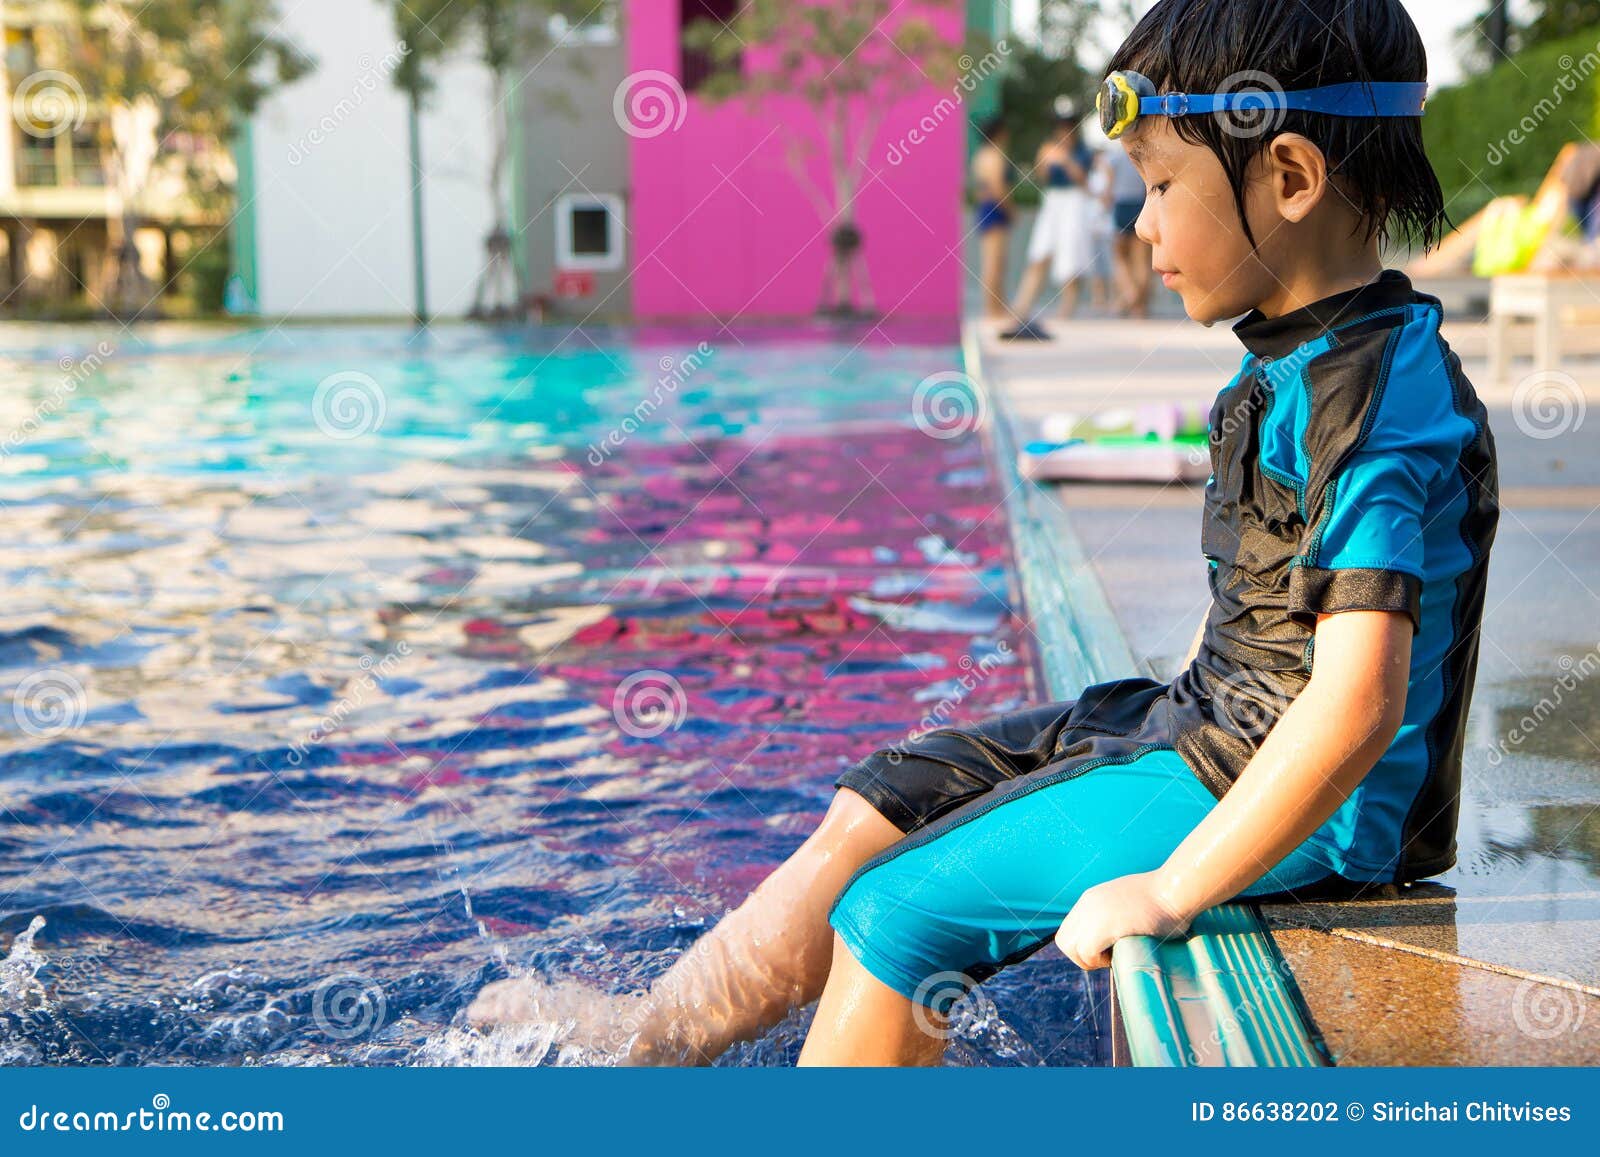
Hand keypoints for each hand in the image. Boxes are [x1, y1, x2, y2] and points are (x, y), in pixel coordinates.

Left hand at [1054, 871, 1193, 969]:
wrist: (1176, 889)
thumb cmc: (1165, 901)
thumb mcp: (1130, 904)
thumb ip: (1115, 916)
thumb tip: (1116, 937)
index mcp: (1092, 899)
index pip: (1070, 930)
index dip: (1084, 946)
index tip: (1107, 949)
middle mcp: (1087, 904)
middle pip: (1064, 941)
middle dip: (1082, 956)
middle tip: (1107, 957)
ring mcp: (1093, 913)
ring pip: (1070, 949)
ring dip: (1089, 960)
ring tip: (1113, 956)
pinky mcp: (1104, 925)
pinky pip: (1086, 952)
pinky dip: (1099, 961)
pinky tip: (1119, 955)